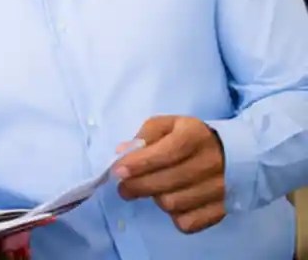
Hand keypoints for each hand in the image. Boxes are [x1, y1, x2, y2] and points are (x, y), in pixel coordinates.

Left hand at [114, 115, 226, 233]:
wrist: (230, 153)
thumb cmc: (189, 137)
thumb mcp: (167, 125)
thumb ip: (145, 135)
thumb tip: (123, 153)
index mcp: (195, 136)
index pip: (166, 153)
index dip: (139, 164)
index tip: (118, 171)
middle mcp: (211, 163)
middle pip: (166, 183)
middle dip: (137, 186)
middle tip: (124, 188)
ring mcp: (219, 189)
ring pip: (173, 204)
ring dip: (157, 199)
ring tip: (155, 190)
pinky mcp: (221, 211)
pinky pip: (188, 223)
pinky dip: (175, 217)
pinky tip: (174, 203)